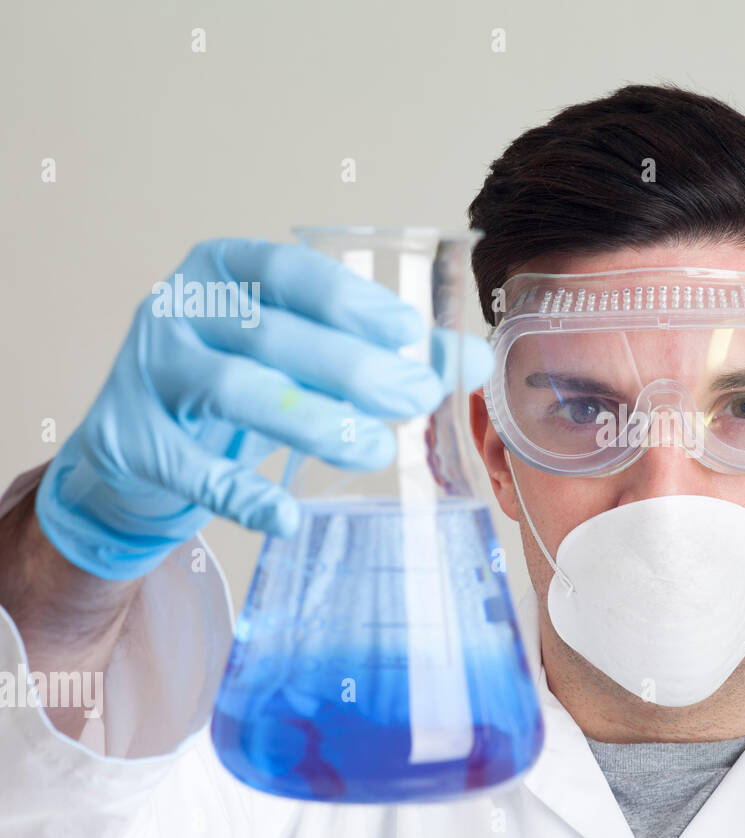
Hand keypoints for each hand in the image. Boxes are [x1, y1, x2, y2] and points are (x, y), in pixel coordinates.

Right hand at [36, 238, 491, 580]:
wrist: (133, 444)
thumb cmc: (239, 384)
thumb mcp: (302, 356)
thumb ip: (384, 351)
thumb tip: (472, 360)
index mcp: (223, 269)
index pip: (289, 271)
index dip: (351, 300)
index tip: (411, 332)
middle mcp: (178, 309)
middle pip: (272, 335)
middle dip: (353, 368)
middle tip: (416, 396)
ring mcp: (147, 371)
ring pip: (236, 392)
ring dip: (314, 423)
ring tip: (378, 449)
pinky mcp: (129, 438)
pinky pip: (191, 469)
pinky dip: (242, 495)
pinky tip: (287, 516)